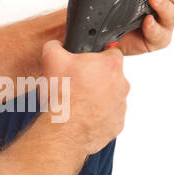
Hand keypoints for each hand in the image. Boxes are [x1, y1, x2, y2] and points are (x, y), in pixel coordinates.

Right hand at [41, 38, 128, 153]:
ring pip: (111, 97)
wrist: (64, 130)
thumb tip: (56, 45)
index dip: (96, 57)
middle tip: (78, 84)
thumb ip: (56, 45)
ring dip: (97, 98)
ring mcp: (121, 107)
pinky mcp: (117, 124)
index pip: (111, 52)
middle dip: (96, 78)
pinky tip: (82, 116)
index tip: (85, 64)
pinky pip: (109, 116)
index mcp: (111, 65)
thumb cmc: (62, 96)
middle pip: (111, 76)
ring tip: (78, 102)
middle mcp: (122, 85)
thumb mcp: (51, 59)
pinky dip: (98, 116)